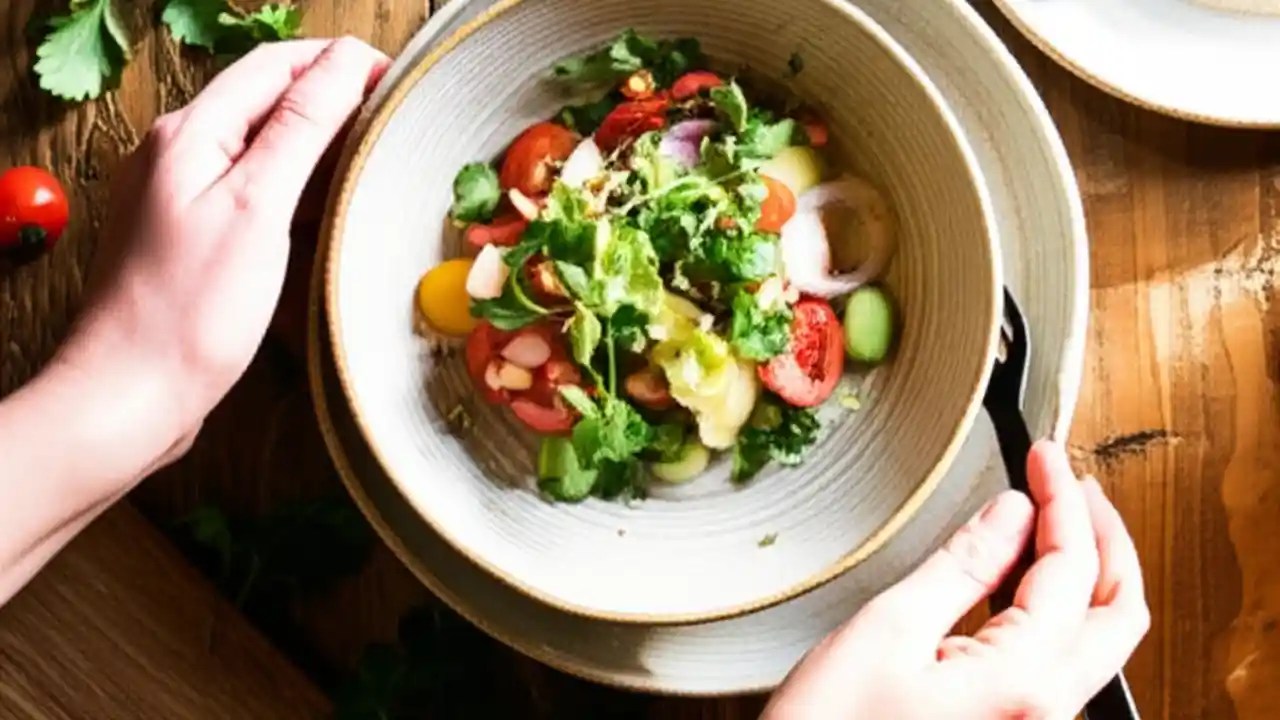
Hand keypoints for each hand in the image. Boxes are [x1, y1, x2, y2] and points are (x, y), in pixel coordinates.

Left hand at [58, 38, 387, 468]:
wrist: (131, 395)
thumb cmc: (191, 310)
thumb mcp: (258, 207)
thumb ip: (302, 127)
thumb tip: (344, 62)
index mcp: (190, 133)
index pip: (275, 65)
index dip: (339, 61)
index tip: (396, 80)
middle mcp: (178, 153)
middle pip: (266, 100)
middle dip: (333, 99)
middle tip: (394, 124)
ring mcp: (181, 195)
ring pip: (261, 146)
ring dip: (317, 145)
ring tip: (372, 165)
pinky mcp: (191, 237)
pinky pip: (251, 190)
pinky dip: (295, 189)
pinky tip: (326, 213)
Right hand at [764, 441, 1149, 719]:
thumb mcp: (888, 629)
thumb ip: (960, 567)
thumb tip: (1010, 514)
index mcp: (1023, 681)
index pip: (1072, 568)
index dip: (1061, 499)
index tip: (1046, 457)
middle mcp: (1044, 711)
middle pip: (1116, 610)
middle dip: (1102, 536)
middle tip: (1071, 484)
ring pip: (1094, 638)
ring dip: (1083, 570)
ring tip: (1051, 517)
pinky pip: (1057, 659)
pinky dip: (1054, 605)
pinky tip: (1020, 575)